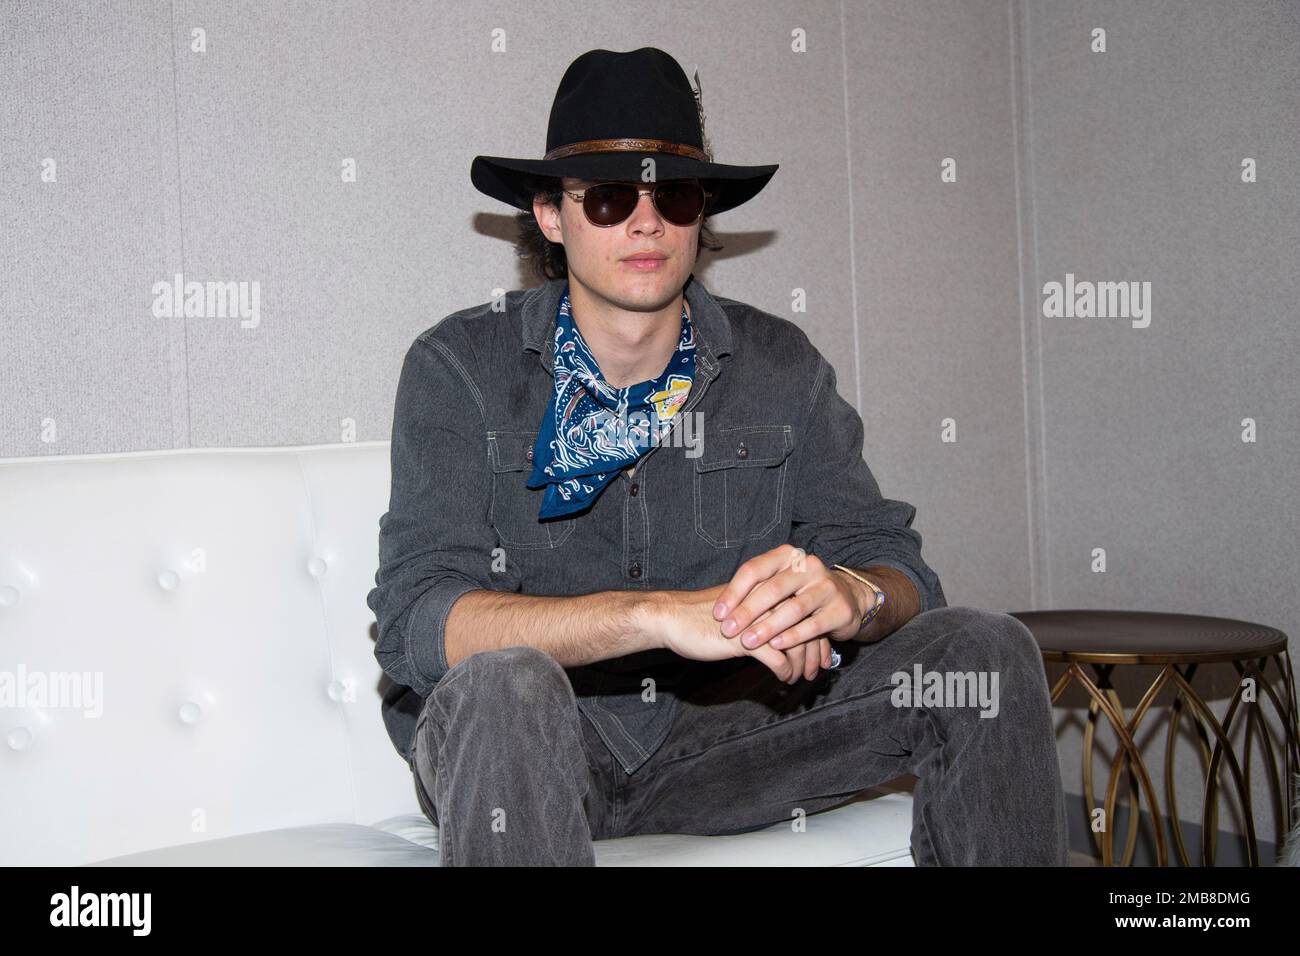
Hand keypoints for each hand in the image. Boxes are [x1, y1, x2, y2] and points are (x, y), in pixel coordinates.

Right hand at [650, 584, 812, 683]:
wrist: (672, 618)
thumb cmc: (701, 614)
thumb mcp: (738, 607)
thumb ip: (760, 610)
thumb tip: (780, 626)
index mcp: (765, 588)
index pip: (803, 609)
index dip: (816, 632)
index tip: (821, 651)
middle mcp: (767, 599)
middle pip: (805, 626)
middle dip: (815, 651)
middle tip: (816, 669)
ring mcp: (758, 619)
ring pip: (796, 643)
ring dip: (801, 664)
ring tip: (799, 676)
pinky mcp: (746, 639)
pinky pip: (779, 659)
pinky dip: (785, 671)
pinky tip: (783, 678)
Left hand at [712, 545, 865, 678]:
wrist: (848, 598)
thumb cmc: (800, 592)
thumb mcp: (779, 584)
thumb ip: (755, 590)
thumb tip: (719, 610)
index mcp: (788, 556)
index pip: (755, 569)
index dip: (734, 591)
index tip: (718, 613)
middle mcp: (808, 566)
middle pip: (772, 589)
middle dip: (747, 611)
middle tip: (728, 630)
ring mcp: (827, 587)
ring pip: (792, 608)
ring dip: (767, 627)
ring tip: (748, 642)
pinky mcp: (840, 609)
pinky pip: (813, 625)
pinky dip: (793, 637)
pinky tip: (776, 647)